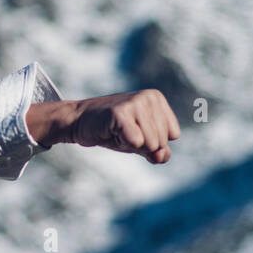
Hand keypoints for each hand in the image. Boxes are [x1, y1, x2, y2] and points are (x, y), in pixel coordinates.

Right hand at [65, 90, 180, 162]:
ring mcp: (135, 103)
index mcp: (157, 98)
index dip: (153, 141)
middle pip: (162, 141)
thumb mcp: (140, 142)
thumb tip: (162, 156)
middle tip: (123, 132)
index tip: (135, 130)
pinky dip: (122, 143)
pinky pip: (136, 142)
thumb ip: (157, 151)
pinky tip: (111, 131)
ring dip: (131, 144)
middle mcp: (149, 97)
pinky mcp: (120, 113)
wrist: (79, 122)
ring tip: (117, 131)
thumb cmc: (112, 130)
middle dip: (142, 144)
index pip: (173, 135)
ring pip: (151, 144)